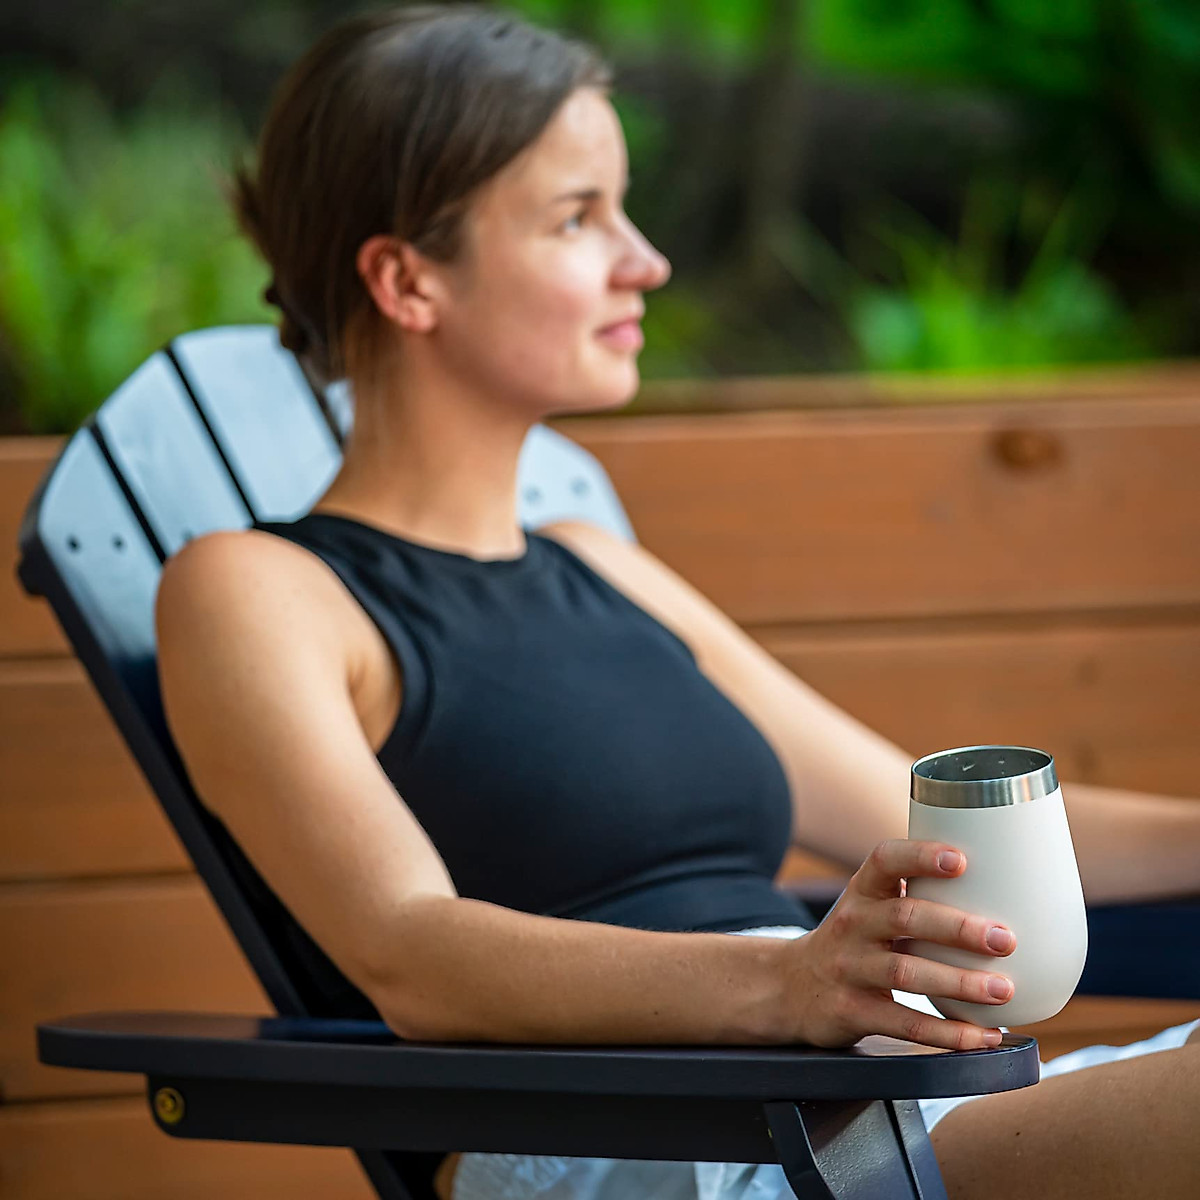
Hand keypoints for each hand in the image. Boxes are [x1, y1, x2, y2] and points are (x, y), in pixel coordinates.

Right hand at [778, 838, 1016, 1050]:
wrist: (791, 987)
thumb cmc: (853, 942)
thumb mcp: (868, 909)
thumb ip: (914, 897)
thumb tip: (1000, 888)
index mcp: (861, 893)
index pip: (884, 861)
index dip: (919, 856)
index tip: (960, 860)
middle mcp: (852, 924)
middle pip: (904, 918)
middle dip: (958, 927)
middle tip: (1006, 939)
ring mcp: (849, 968)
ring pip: (906, 972)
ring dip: (959, 982)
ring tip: (1003, 991)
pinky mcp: (852, 1011)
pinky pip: (903, 1023)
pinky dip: (946, 1032)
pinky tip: (981, 1036)